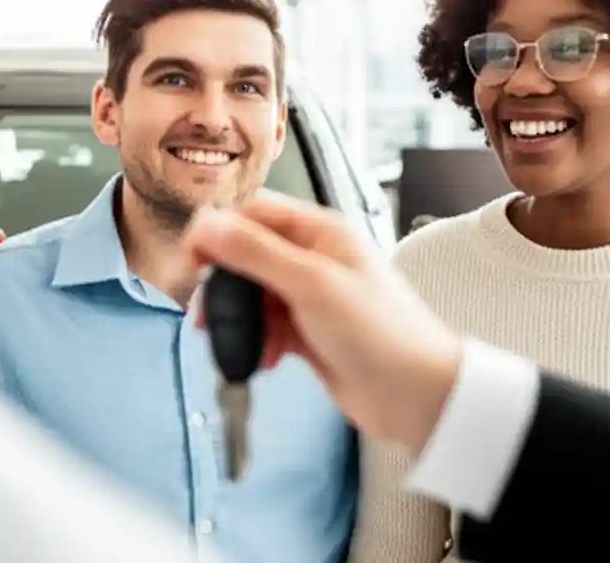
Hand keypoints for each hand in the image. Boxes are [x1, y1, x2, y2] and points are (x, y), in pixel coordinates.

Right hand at [183, 194, 462, 451]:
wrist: (415, 396)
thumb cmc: (382, 334)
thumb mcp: (311, 285)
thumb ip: (256, 252)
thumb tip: (208, 225)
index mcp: (322, 232)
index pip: (254, 213)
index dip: (218, 232)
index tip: (193, 259)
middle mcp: (315, 258)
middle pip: (247, 255)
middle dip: (224, 283)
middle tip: (204, 311)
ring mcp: (312, 296)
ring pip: (253, 295)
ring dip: (239, 318)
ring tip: (233, 342)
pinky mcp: (309, 332)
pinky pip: (267, 327)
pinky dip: (258, 342)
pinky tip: (265, 359)